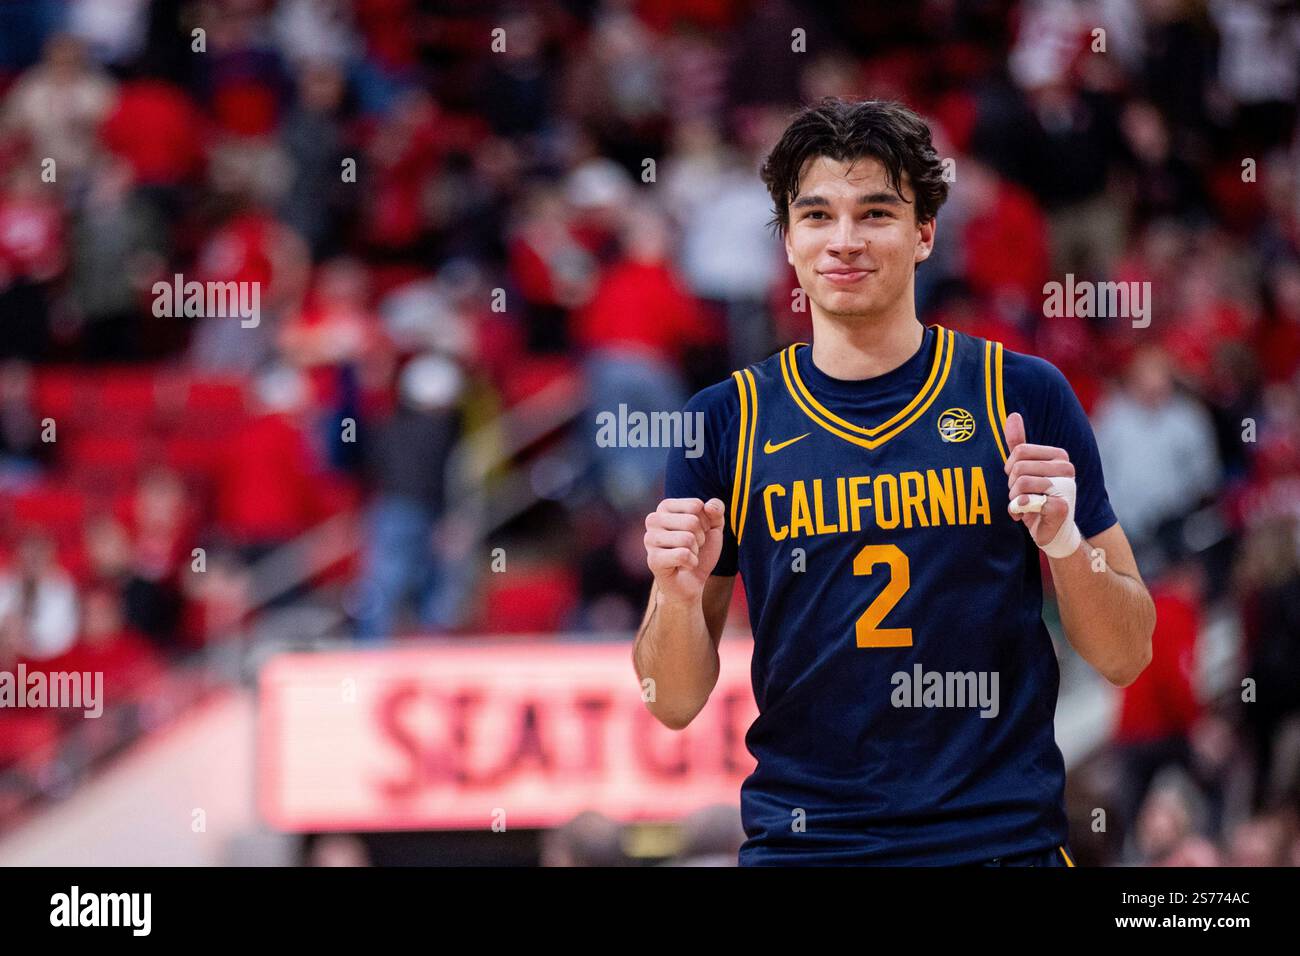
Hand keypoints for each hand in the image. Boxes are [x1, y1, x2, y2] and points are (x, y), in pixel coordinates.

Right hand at [644, 498, 725, 602]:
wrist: (692, 581)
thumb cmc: (700, 550)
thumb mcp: (714, 526)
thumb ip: (716, 510)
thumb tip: (709, 506)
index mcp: (665, 507)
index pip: (696, 505)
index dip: (706, 522)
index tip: (698, 532)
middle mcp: (653, 519)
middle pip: (692, 521)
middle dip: (701, 538)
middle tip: (692, 547)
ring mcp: (650, 539)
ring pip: (687, 538)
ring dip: (695, 551)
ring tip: (687, 556)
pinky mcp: (653, 559)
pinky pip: (683, 555)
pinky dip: (691, 563)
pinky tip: (684, 566)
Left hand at [1002, 412, 1081, 557]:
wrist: (1051, 532)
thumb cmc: (1036, 498)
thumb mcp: (1025, 469)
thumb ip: (1018, 444)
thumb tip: (1012, 415)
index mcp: (1059, 456)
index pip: (1020, 450)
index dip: (1011, 468)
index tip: (1018, 480)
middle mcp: (1067, 469)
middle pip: (1018, 466)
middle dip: (1011, 485)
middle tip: (1020, 496)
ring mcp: (1067, 487)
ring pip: (1020, 483)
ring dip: (1014, 498)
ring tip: (1024, 505)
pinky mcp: (1061, 507)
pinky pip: (1026, 501)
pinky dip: (1018, 510)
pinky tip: (1026, 516)